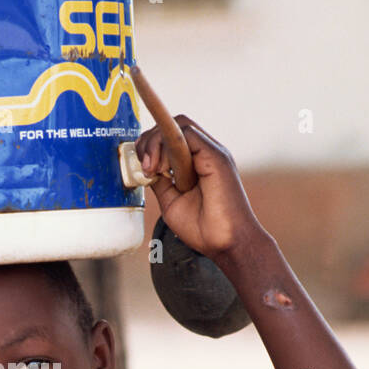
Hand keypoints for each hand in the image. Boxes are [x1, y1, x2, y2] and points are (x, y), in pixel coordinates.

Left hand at [134, 114, 266, 260]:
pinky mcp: (216, 156)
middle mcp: (205, 153)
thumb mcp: (171, 202)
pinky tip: (163, 170)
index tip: (141, 168)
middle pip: (173, 125)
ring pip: (179, 124)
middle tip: (144, 168)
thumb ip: (160, 182)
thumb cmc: (204, 229)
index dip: (150, 145)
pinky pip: (188, 134)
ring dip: (157, 143)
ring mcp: (212, 152)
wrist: (227, 244)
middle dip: (150, 141)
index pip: (171, 136)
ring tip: (152, 170)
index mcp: (196, 162)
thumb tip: (144, 168)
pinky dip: (168, 146)